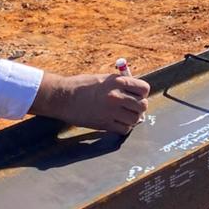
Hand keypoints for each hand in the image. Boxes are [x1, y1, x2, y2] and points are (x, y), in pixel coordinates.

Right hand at [31, 73, 149, 133]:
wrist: (64, 97)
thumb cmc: (83, 85)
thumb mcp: (104, 78)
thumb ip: (122, 85)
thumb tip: (137, 94)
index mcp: (117, 82)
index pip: (144, 89)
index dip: (142, 93)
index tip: (137, 95)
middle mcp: (116, 96)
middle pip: (142, 105)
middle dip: (139, 107)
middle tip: (132, 107)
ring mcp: (111, 111)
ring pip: (135, 119)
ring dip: (133, 118)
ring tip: (125, 115)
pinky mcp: (104, 124)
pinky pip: (124, 129)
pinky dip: (125, 127)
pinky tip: (118, 122)